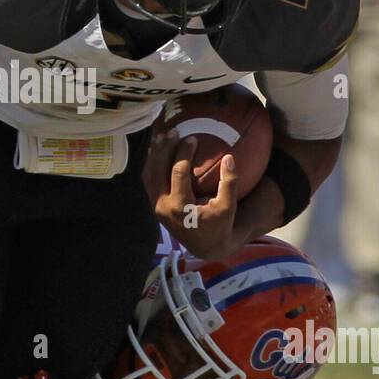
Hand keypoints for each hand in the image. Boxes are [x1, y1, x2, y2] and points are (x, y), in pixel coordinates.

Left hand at [144, 131, 239, 260]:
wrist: (205, 246)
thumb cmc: (220, 224)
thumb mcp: (229, 207)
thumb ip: (229, 183)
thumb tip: (229, 157)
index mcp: (180, 206)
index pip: (178, 173)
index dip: (183, 153)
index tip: (192, 138)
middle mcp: (163, 206)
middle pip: (157, 171)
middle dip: (165, 149)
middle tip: (174, 132)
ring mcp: (155, 206)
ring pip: (148, 175)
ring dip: (154, 155)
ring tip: (162, 136)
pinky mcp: (154, 205)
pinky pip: (149, 181)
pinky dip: (152, 164)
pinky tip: (158, 150)